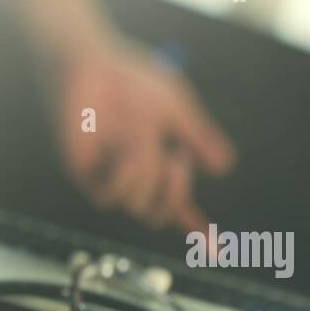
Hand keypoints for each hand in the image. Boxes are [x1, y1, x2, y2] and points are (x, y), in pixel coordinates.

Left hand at [57, 44, 234, 231]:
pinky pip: (108, 197)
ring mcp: (108, 172)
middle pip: (158, 214)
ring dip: (150, 180)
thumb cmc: (133, 78)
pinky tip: (126, 153)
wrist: (95, 62)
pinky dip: (125, 180)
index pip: (177, 202)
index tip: (217, 248)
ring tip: (146, 147)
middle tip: (178, 161)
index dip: (197, 227)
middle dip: (175, 194)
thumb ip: (199, 137)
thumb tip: (224, 167)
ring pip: (136, 207)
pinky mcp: (84, 170)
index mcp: (157, 160)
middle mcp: (133, 172)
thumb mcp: (177, 109)